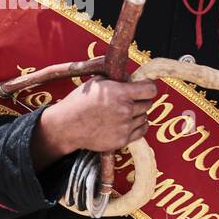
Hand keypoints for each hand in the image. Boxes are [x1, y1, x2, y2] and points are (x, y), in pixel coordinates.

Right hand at [36, 77, 157, 154]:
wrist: (67, 125)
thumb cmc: (79, 102)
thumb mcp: (96, 82)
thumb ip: (117, 79)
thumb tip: (131, 78)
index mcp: (120, 93)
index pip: (150, 90)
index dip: (149, 88)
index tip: (145, 88)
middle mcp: (125, 110)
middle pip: (148, 104)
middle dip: (141, 101)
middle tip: (130, 101)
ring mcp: (124, 126)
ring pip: (144, 118)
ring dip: (138, 114)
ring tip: (124, 113)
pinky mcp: (122, 140)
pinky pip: (141, 131)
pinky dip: (138, 126)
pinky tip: (128, 123)